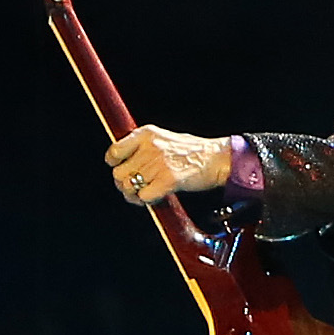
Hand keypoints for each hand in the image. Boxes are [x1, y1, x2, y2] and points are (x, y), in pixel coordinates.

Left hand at [104, 125, 231, 204]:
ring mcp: (158, 164)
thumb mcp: (166, 139)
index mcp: (146, 134)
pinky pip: (144, 196)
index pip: (114, 152)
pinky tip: (155, 198)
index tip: (121, 169)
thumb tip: (125, 161)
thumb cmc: (196, 151)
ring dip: (133, 195)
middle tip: (134, 187)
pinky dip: (147, 200)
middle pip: (119, 173)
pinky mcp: (168, 181)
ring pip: (129, 186)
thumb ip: (145, 147)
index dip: (115, 164)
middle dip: (124, 183)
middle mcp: (150, 148)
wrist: (219, 158)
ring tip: (142, 195)